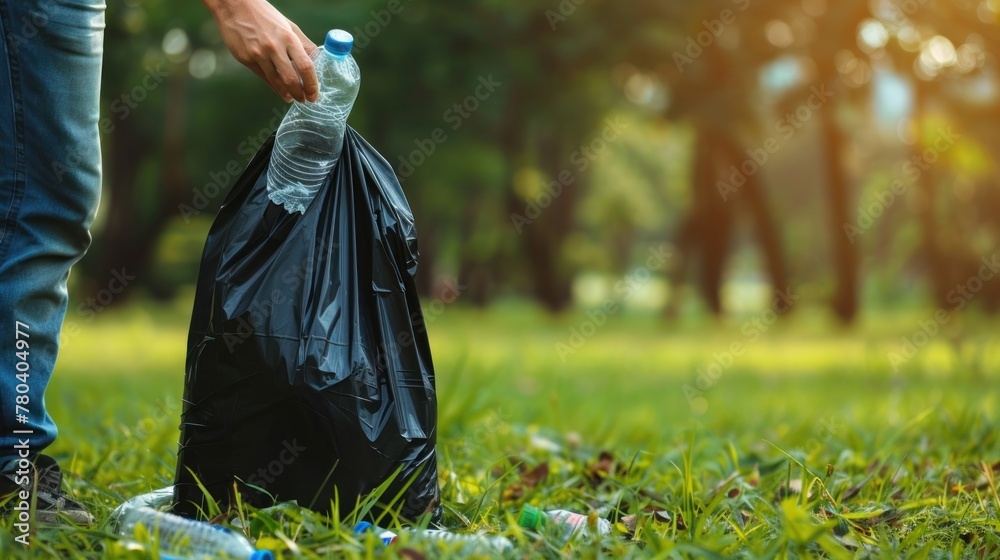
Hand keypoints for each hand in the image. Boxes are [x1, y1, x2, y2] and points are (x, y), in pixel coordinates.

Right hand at [203, 0, 318, 102]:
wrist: (234, 6)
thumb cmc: (265, 15)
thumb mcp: (289, 26)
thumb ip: (304, 45)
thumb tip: (317, 61)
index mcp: (288, 38)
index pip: (306, 67)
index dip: (312, 84)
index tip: (314, 94)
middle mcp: (274, 47)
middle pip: (291, 79)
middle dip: (300, 94)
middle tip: (305, 100)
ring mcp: (258, 54)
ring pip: (276, 82)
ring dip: (287, 93)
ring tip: (292, 98)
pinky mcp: (246, 59)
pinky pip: (263, 77)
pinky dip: (274, 87)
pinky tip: (280, 90)